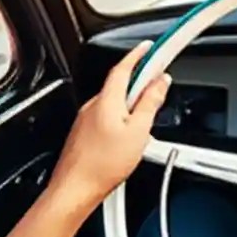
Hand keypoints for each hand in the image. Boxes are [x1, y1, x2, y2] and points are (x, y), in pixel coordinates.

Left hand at [47, 41, 170, 212]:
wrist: (75, 189)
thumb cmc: (103, 165)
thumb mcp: (138, 131)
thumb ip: (150, 103)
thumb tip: (161, 82)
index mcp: (108, 100)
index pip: (124, 67)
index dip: (139, 54)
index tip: (150, 47)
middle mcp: (93, 105)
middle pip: (120, 85)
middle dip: (139, 83)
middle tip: (157, 86)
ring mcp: (86, 119)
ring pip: (113, 102)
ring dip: (130, 104)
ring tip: (144, 123)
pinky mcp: (84, 132)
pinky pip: (106, 116)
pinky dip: (120, 118)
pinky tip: (127, 138)